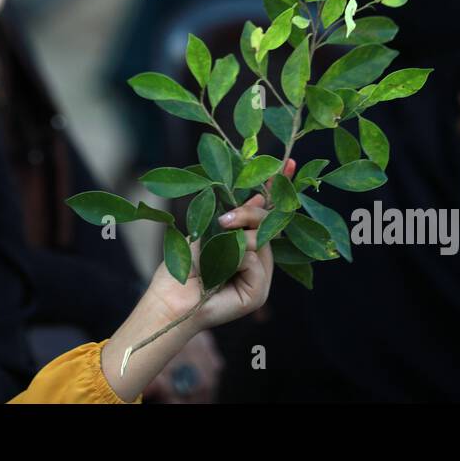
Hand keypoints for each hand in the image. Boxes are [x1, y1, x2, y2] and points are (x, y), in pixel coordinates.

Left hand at [101, 160, 292, 399]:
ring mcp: (261, 279)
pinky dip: (237, 256)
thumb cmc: (182, 267)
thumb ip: (235, 217)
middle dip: (251, 213)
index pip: (269, 218)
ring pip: (263, 241)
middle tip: (225, 219)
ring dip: (239, 235)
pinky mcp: (258, 294)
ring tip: (218, 237)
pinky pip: (256, 261)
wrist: (170, 296)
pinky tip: (220, 265)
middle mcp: (258, 263)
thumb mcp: (210, 231)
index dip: (279, 191)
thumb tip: (260, 195)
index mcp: (247, 246)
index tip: (289, 164)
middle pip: (269, 226)